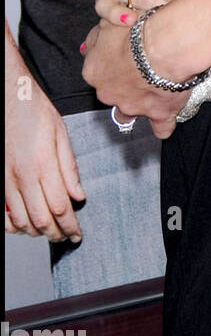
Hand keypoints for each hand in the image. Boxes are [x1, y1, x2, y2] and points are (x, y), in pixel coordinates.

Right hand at [5, 69, 84, 242]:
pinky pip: (2, 214)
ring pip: (20, 221)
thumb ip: (69, 168)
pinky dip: (14, 225)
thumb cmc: (34, 110)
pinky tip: (24, 224)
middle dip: (56, 234)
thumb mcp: (61, 133)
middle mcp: (22, 177)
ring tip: (49, 232)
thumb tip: (79, 195)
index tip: (78, 234)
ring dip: (36, 232)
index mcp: (43, 165)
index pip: (61, 208)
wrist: (7, 98)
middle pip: (41, 220)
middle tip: (66, 237)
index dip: (71, 226)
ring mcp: (6, 180)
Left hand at [81, 21, 187, 138]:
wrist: (165, 45)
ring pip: (127, 113)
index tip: (120, 53)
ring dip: (135, 106)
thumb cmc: (139, 29)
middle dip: (120, 84)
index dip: (108, 60)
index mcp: (93, 70)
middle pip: (109, 91)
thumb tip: (97, 36)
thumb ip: (99, 34)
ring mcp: (132, 106)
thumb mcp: (108, 20)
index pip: (94, 68)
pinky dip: (163, 124)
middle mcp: (108, 92)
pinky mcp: (157, 114)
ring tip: (148, 95)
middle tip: (137, 69)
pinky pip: (160, 127)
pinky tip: (165, 120)